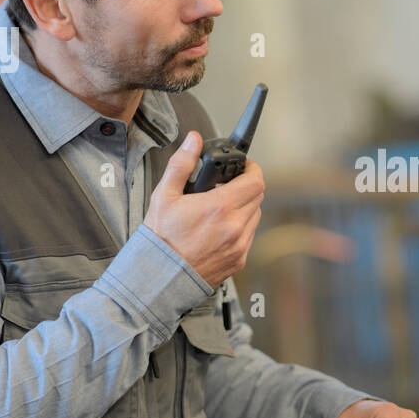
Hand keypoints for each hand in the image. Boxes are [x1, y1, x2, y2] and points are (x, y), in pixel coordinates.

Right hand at [143, 131, 265, 287]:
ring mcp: (239, 245)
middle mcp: (235, 227)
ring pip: (255, 216)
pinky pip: (249, 236)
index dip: (252, 169)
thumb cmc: (160, 238)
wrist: (159, 277)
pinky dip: (241, 227)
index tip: (243, 166)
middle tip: (229, 184)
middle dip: (247, 186)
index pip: (255, 180)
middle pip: (258, 196)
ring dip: (245, 206)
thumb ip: (182, 164)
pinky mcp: (239, 260)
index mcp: (220, 207)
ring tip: (223, 206)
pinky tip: (221, 227)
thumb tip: (194, 140)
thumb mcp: (164, 195)